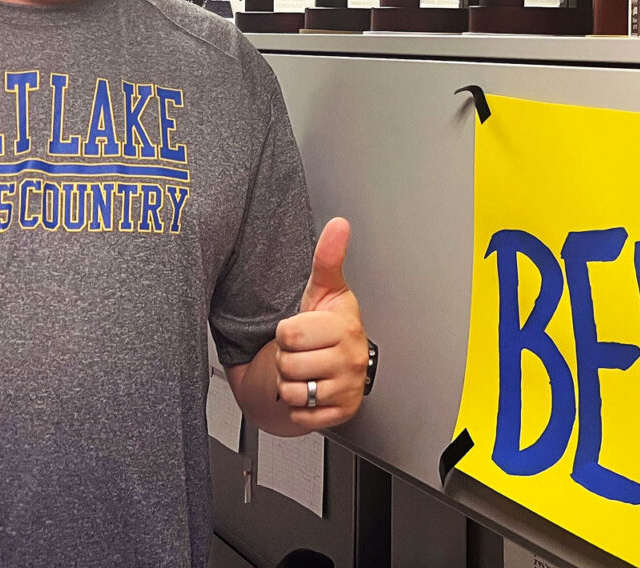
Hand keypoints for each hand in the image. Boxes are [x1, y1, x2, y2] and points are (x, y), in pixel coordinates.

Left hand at [273, 217, 368, 428]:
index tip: (302, 329)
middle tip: (304, 351)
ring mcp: (348, 388)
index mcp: (346, 327)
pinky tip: (311, 388)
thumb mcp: (325, 289)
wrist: (336, 361)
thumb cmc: (327, 324)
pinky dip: (298, 406)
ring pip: (292, 390)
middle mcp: (352, 359)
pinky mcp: (342, 413)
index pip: (289, 334)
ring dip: (291, 383)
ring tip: (306, 369)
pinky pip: (300, 414)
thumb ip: (328, 258)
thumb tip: (339, 225)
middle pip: (288, 364)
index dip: (286, 332)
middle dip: (287, 358)